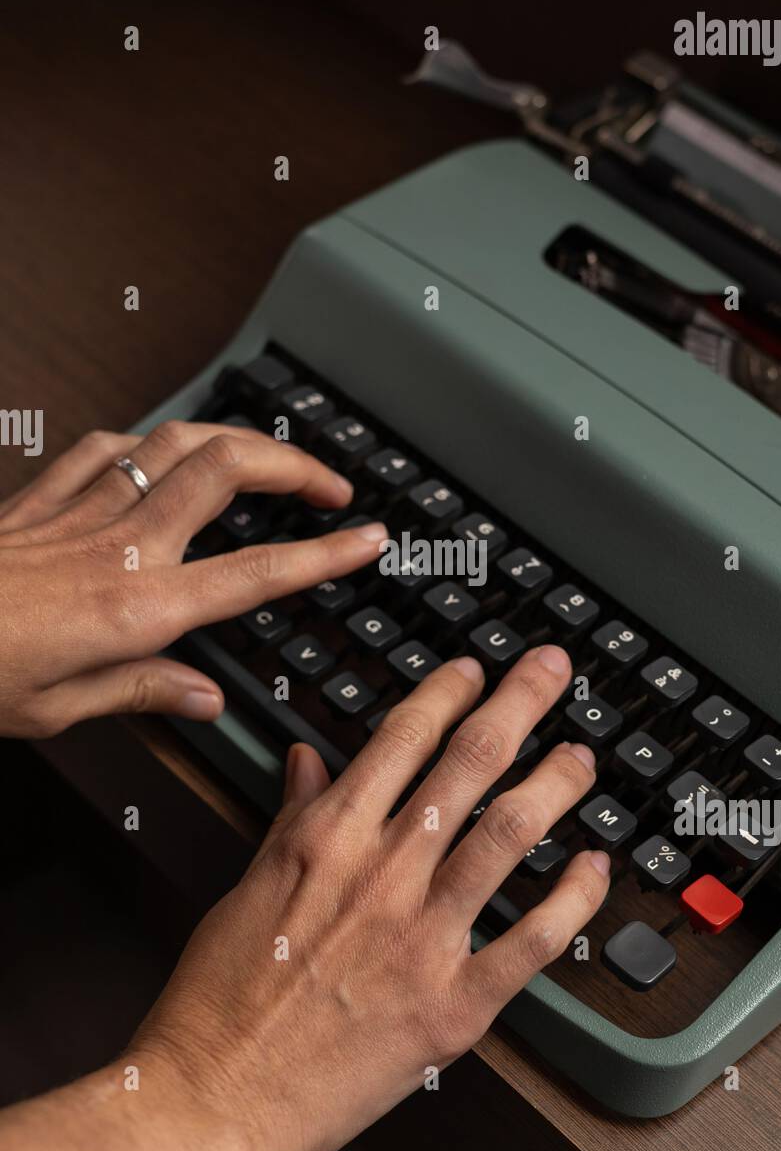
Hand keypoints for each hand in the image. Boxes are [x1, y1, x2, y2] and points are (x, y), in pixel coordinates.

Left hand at [0, 422, 383, 736]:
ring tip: (267, 456)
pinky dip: (149, 441)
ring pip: (179, 442)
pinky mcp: (45, 496)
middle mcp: (124, 545)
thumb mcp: (63, 710)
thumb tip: (204, 696)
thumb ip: (147, 691)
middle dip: (295, 465)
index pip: (259, 571)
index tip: (367, 537)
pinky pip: (109, 447)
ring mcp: (85, 510)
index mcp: (141, 607)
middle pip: (230, 470)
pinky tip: (160, 451)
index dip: (324, 552)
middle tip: (331, 483)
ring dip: (237, 439)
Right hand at [128, 644, 607, 1150]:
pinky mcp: (454, 1005)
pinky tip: (592, 868)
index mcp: (329, 837)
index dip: (448, 691)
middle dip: (519, 703)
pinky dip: (572, 899)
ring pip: (511, 833)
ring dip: (556, 785)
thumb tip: (309, 761)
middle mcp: (385, 873)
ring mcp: (425, 936)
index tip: (474, 670)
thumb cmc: (220, 999)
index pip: (403, 736)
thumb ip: (293, 816)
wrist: (216, 1096)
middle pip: (470, 763)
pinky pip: (532, 940)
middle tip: (550, 670)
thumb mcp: (249, 885)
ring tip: (580, 758)